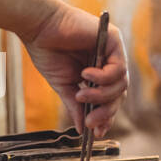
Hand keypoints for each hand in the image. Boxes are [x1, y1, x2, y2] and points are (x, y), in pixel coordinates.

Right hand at [23, 5, 128, 135]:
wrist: (39, 28)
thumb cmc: (47, 52)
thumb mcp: (64, 86)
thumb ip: (75, 106)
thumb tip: (81, 129)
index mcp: (96, 71)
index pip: (110, 98)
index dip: (106, 116)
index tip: (95, 132)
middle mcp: (107, 61)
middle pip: (119, 94)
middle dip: (106, 111)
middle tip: (90, 122)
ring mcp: (112, 51)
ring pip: (122, 84)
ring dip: (101, 95)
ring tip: (81, 95)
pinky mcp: (113, 40)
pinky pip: (118, 69)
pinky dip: (103, 78)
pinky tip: (85, 75)